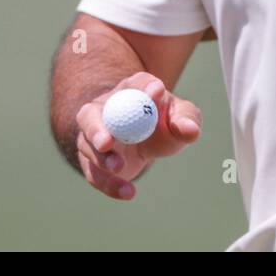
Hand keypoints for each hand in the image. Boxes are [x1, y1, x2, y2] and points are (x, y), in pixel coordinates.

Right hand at [74, 71, 201, 199]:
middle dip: (96, 127)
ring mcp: (94, 134)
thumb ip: (187, 120)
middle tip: (106, 142)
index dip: (145, 86)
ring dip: (101, 158)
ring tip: (118, 167)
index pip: (137, 83)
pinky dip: (109, 184)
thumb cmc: (164, 123)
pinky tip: (128, 192)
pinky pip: (93, 173)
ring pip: (86, 145)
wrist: (146, 143)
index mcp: (133, 90)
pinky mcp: (91, 160)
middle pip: (91, 113)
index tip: (157, 92)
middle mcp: (106, 108)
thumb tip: (189, 130)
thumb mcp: (181, 117)